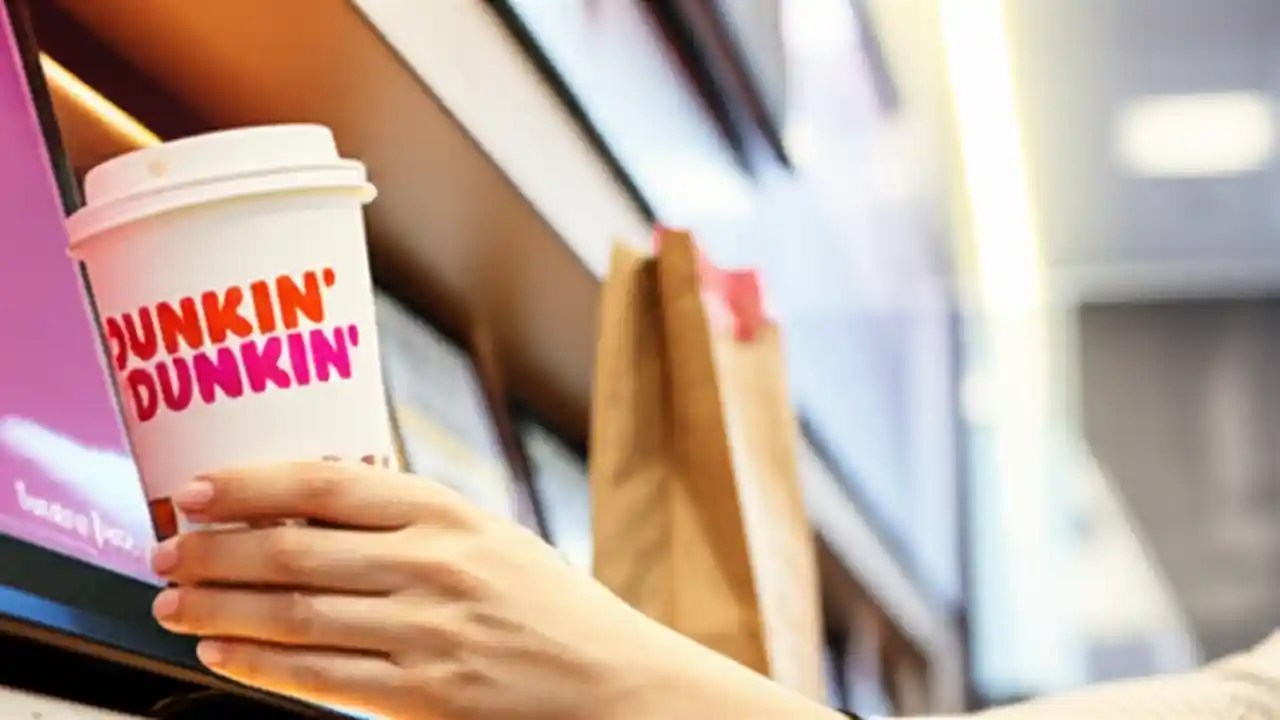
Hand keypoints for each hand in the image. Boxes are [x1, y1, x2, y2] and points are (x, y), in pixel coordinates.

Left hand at [149, 463, 839, 719]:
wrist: (612, 683)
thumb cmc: (548, 607)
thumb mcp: (490, 539)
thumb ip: (410, 521)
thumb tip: (307, 507)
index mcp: (451, 513)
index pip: (327, 483)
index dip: (251, 484)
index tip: (199, 489)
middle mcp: (434, 566)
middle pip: (293, 550)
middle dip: (213, 551)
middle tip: (163, 550)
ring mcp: (427, 633)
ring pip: (292, 615)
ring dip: (217, 607)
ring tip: (172, 602)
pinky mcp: (422, 695)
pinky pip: (318, 677)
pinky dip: (257, 663)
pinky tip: (221, 651)